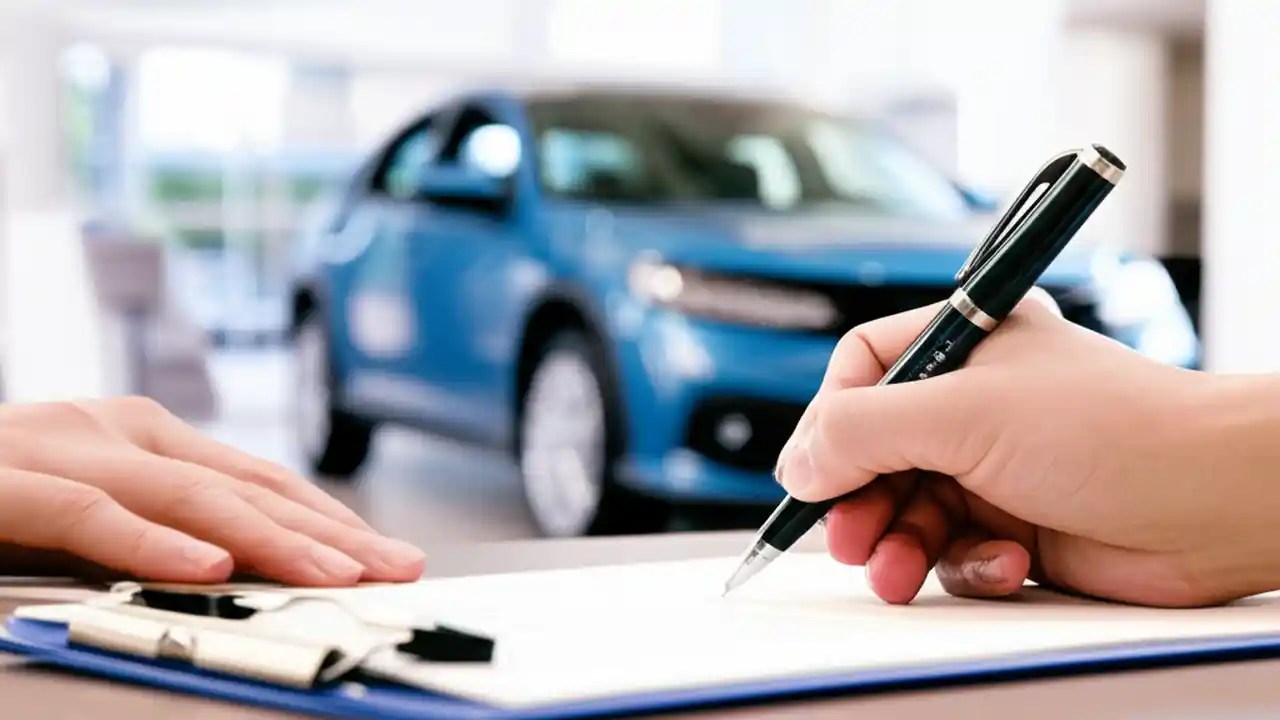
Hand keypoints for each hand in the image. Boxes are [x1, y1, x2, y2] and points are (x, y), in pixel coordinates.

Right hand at [0, 397, 423, 585]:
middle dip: (325, 530)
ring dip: (267, 537)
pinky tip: (208, 567)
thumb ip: (160, 526)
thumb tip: (246, 568)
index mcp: (140, 434)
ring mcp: (60, 444)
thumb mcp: (93, 507)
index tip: (385, 554)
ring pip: (184, 492)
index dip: (327, 518)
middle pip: (243, 484)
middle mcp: (114, 427)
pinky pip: (87, 513)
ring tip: (333, 572)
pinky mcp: (5, 480)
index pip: (258, 479)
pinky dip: (151, 540)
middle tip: (392, 567)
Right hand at [778, 290, 1279, 607]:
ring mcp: (995, 466)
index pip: (864, 369)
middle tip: (849, 538)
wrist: (1214, 504)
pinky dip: (966, 563)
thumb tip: (796, 466)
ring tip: (898, 570)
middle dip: (858, 499)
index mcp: (966, 346)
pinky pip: (955, 549)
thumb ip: (860, 432)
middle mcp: (975, 403)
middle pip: (875, 449)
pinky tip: (1004, 562)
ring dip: (898, 544)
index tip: (813, 469)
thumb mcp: (962, 414)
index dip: (831, 419)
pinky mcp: (1017, 525)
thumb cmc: (1108, 431)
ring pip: (907, 509)